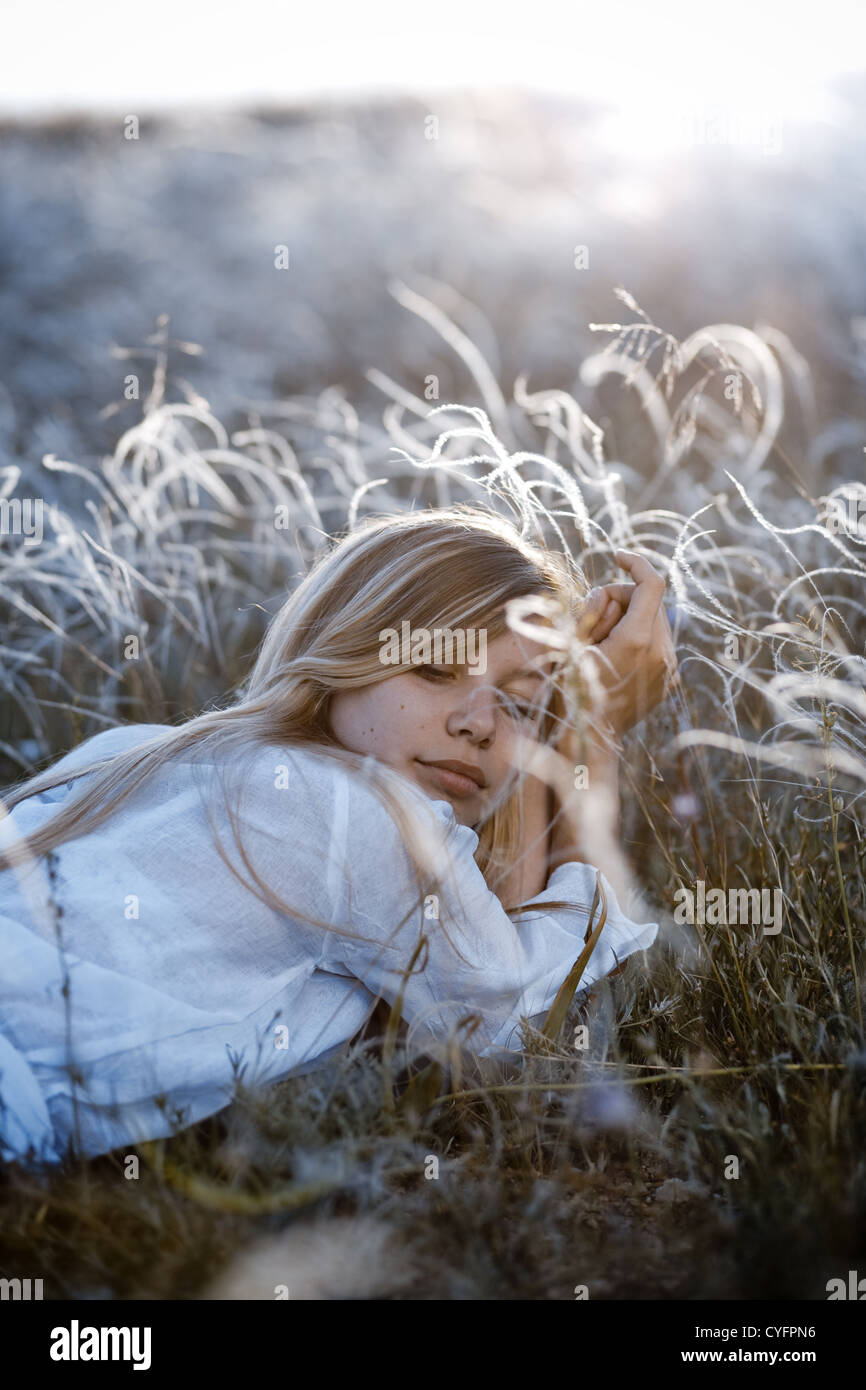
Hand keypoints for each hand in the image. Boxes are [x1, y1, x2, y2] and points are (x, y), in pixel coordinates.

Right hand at [577, 551, 676, 740]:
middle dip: (622, 598)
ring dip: (629, 618)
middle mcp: (662, 652)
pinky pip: (658, 644)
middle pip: (650, 600)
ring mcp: (670, 668)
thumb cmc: (572, 694)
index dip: (635, 563)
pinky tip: (615, 658)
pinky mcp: (670, 680)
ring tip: (601, 643)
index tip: (617, 557)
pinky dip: (638, 638)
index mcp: (637, 640)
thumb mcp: (571, 646)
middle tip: (592, 617)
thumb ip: (591, 611)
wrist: (590, 742)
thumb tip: (604, 593)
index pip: (651, 584)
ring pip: (655, 620)